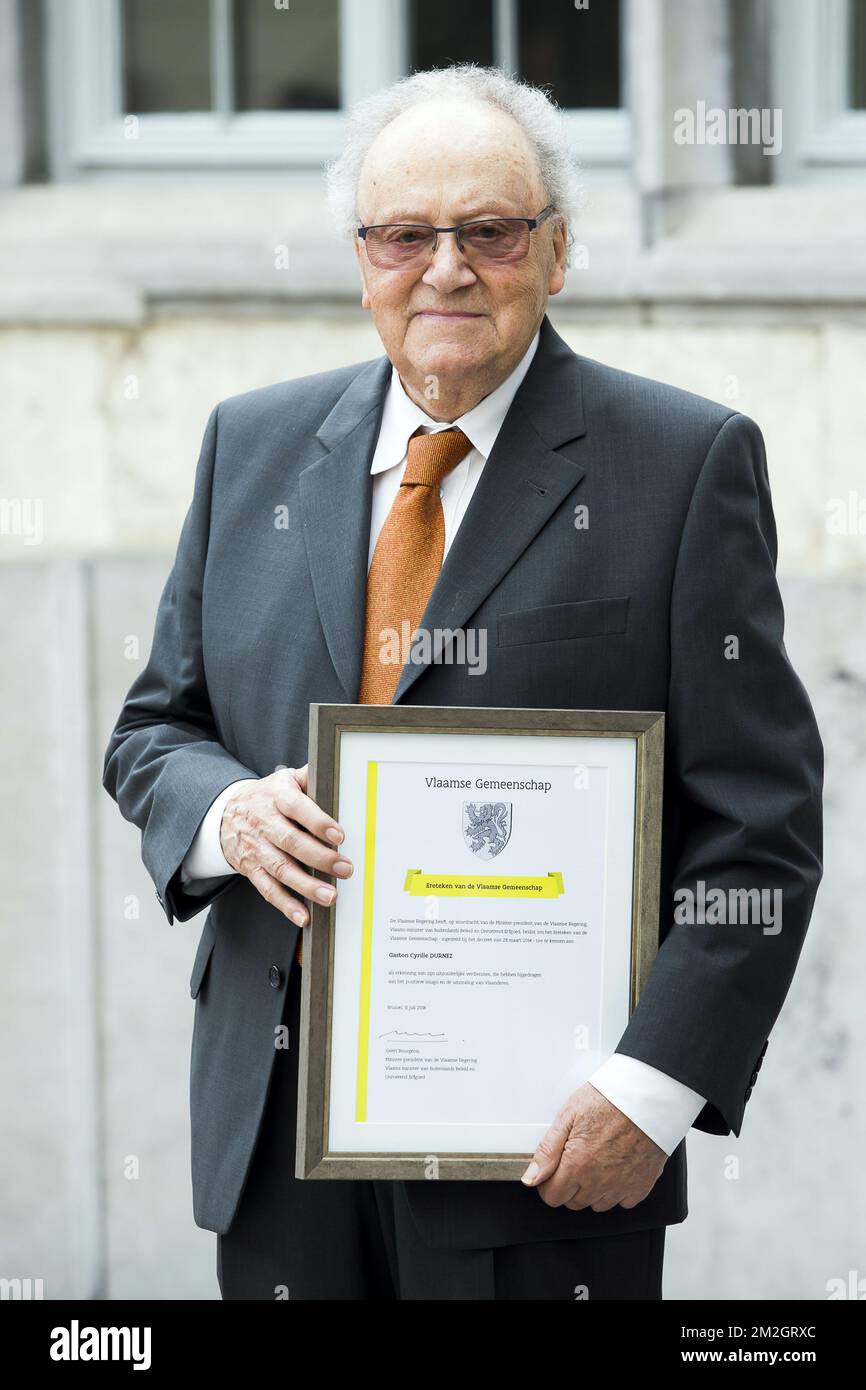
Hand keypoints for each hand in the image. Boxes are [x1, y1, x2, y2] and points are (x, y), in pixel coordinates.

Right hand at [219, 764, 352, 925]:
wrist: (225, 813)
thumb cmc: (267, 797)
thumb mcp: (284, 779)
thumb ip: (309, 777)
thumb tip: (336, 768)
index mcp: (277, 797)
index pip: (298, 808)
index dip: (318, 822)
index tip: (339, 835)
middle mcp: (265, 823)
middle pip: (291, 842)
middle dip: (320, 858)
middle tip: (345, 869)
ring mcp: (256, 848)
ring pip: (281, 869)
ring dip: (306, 886)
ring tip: (330, 897)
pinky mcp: (250, 869)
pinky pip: (268, 889)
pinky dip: (286, 905)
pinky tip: (304, 916)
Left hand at [520, 1082, 666, 1211]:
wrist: (647, 1096)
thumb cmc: (610, 1099)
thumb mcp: (569, 1116)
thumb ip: (547, 1150)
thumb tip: (531, 1178)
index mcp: (578, 1165)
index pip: (552, 1197)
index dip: (548, 1183)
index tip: (553, 1170)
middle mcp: (599, 1182)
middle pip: (573, 1203)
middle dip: (569, 1185)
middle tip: (577, 1158)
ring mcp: (622, 1187)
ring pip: (597, 1205)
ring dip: (593, 1189)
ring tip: (598, 1159)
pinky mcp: (641, 1186)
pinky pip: (622, 1201)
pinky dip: (617, 1189)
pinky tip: (616, 1165)